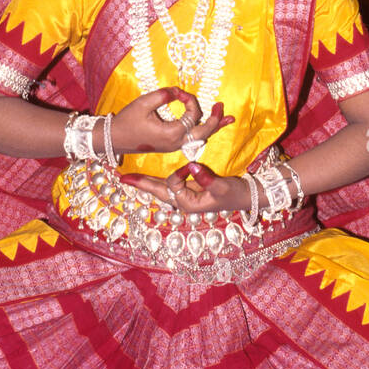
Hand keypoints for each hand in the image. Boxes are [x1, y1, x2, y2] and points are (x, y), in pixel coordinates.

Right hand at [110, 87, 232, 156]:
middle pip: (204, 131)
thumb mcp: (144, 103)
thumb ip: (164, 95)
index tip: (178, 92)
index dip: (189, 99)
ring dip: (213, 126)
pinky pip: (192, 138)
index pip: (192, 115)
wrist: (114, 139)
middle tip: (222, 106)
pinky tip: (210, 126)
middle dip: (215, 119)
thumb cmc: (127, 121)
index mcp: (172, 133)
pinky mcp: (171, 144)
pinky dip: (203, 131)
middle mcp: (177, 142)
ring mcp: (174, 145)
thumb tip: (178, 91)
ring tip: (227, 119)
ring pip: (200, 137)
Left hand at [122, 161, 250, 214]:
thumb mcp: (221, 187)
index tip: (190, 166)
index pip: (172, 184)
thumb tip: (191, 166)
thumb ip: (206, 178)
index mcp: (188, 202)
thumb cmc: (234, 194)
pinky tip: (151, 178)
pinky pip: (170, 184)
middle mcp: (183, 201)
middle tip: (123, 178)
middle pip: (157, 191)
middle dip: (141, 184)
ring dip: (147, 182)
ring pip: (161, 188)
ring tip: (131, 178)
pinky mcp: (189, 190)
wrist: (245, 196)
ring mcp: (185, 196)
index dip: (178, 174)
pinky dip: (159, 180)